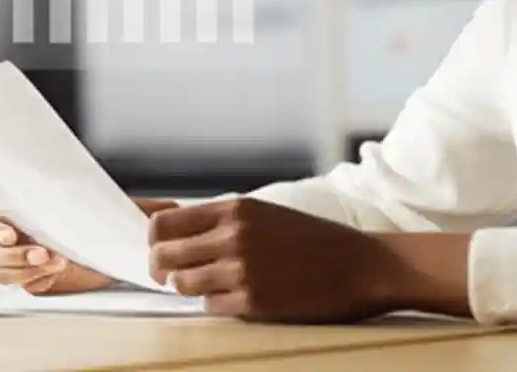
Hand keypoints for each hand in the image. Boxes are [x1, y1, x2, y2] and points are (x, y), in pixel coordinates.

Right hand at [0, 198, 178, 295]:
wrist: (119, 250)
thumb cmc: (116, 224)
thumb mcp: (130, 210)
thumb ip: (145, 207)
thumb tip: (170, 209)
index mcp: (28, 210)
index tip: (13, 230)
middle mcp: (21, 235)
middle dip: (15, 252)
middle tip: (45, 252)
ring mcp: (26, 261)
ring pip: (2, 269)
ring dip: (26, 268)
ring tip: (57, 262)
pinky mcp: (35, 281)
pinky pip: (22, 286)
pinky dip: (35, 280)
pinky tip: (55, 272)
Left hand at [147, 197, 398, 322]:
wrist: (362, 266)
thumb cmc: (312, 240)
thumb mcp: (264, 214)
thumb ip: (221, 220)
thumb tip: (173, 226)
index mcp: (234, 208)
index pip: (164, 223)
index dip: (155, 240)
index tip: (159, 249)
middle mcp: (233, 235)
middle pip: (164, 255)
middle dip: (162, 268)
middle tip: (170, 275)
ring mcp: (242, 270)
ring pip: (183, 284)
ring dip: (191, 287)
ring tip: (212, 284)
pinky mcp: (254, 302)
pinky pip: (211, 307)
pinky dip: (218, 304)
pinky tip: (238, 297)